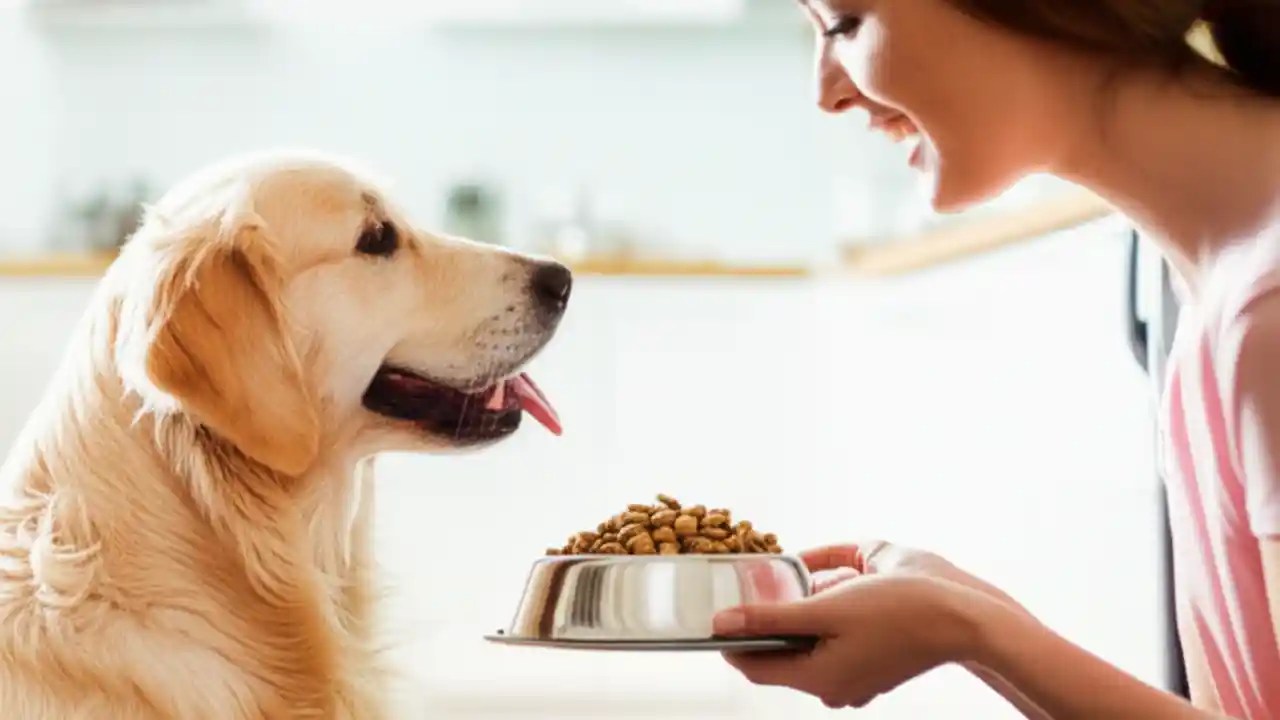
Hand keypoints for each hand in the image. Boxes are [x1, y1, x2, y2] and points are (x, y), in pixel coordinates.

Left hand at [713, 541, 1016, 708]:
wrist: (966, 614)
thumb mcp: (828, 609)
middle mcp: (835, 683)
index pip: (754, 667)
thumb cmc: (901, 611)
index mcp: (820, 680)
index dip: (730, 638)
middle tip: (755, 584)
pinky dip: (827, 613)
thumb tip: (722, 624)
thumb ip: (771, 619)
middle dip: (768, 619)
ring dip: (799, 611)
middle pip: (781, 652)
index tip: (717, 609)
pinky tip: (834, 587)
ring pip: (807, 641)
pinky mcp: (871, 660)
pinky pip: (833, 636)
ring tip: (795, 579)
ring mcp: (855, 674)